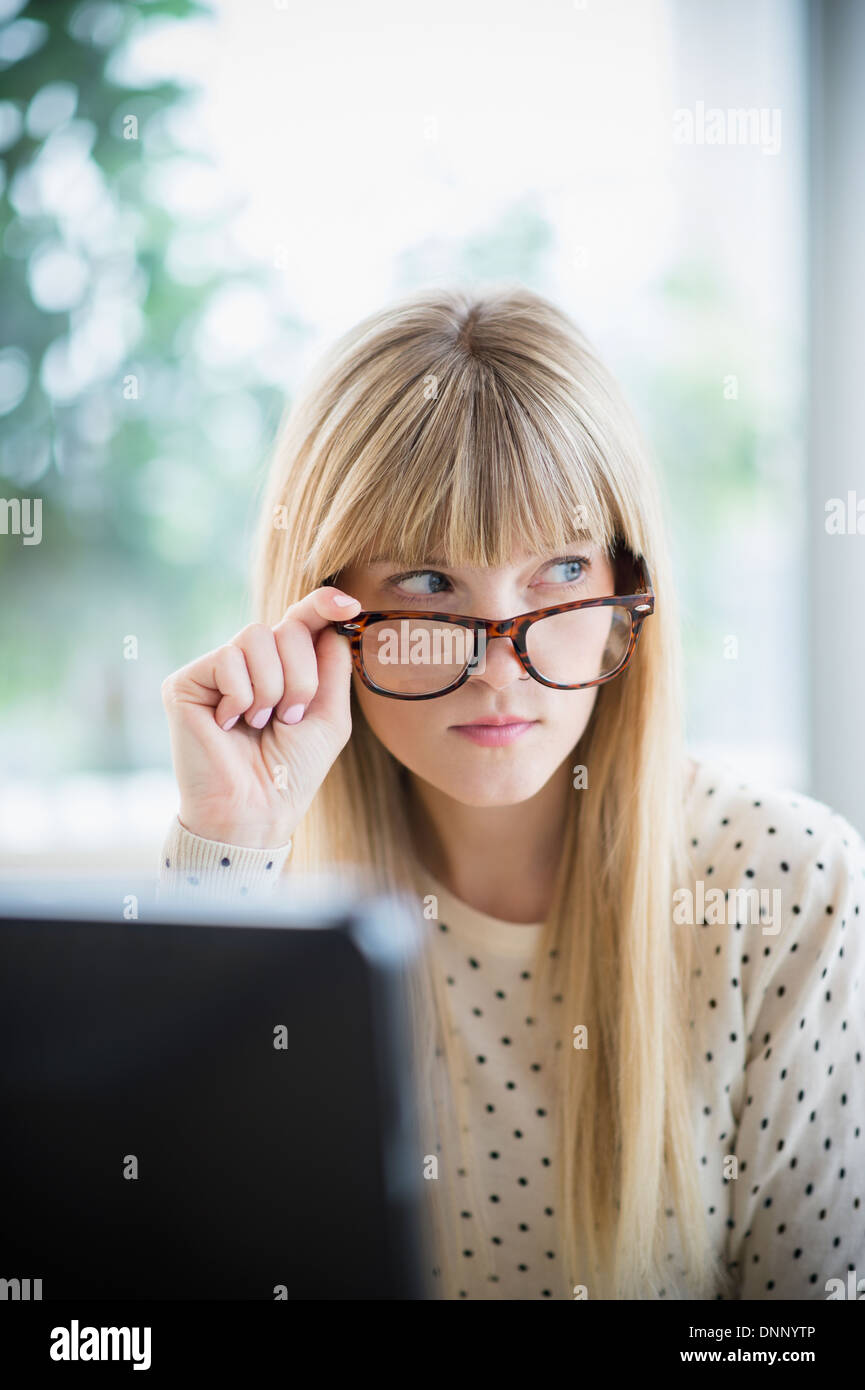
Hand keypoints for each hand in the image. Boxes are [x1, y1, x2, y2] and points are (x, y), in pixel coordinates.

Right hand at [161, 586, 361, 846]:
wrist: (256, 807)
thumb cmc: (291, 771)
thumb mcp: (329, 717)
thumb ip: (333, 668)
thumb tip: (331, 622)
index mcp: (282, 667)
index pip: (301, 620)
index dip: (323, 604)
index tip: (350, 605)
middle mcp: (248, 663)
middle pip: (287, 628)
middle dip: (301, 677)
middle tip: (289, 717)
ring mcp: (216, 670)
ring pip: (256, 637)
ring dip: (272, 687)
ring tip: (260, 722)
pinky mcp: (187, 681)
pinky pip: (226, 659)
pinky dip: (240, 696)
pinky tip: (230, 724)